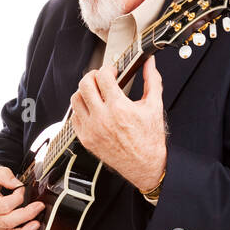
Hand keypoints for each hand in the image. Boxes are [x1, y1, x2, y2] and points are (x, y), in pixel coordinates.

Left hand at [70, 57, 166, 195]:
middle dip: (93, 76)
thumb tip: (150, 64)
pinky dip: (81, 109)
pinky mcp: (86, 140)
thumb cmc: (149, 140)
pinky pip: (75, 117)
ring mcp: (91, 130)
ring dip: (84, 91)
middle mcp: (102, 119)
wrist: (145, 166)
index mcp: (119, 108)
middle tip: (101, 78)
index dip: (108, 69)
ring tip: (95, 92)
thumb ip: (152, 81)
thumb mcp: (154, 106)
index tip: (113, 72)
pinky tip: (92, 109)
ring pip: (75, 100)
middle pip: (85, 84)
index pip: (103, 77)